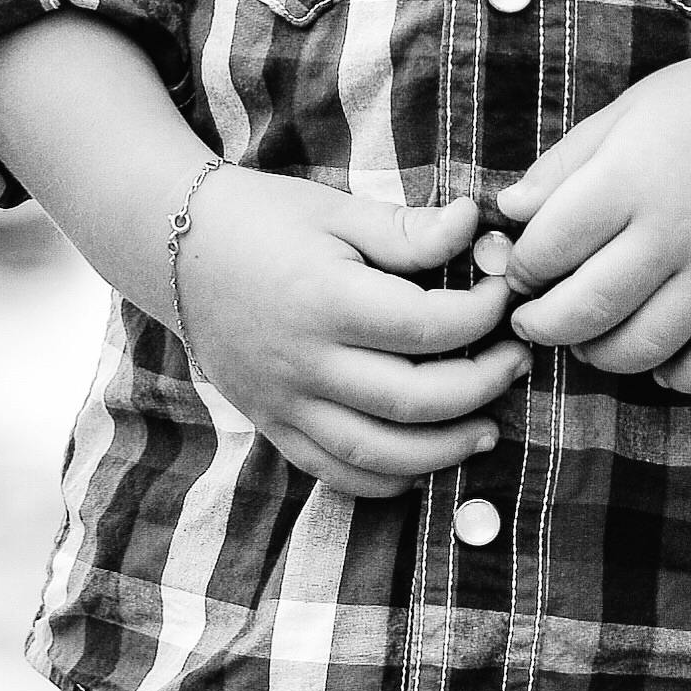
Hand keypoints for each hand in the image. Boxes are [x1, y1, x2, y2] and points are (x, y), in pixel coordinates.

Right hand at [176, 170, 527, 497]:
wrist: (175, 247)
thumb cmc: (264, 219)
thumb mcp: (336, 210)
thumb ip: (407, 230)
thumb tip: (476, 226)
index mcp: (326, 300)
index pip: (429, 327)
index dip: (482, 315)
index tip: (502, 295)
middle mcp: (306, 362)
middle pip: (415, 400)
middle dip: (482, 385)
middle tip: (514, 361)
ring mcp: (286, 403)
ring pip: (382, 454)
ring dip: (447, 449)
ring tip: (487, 426)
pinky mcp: (273, 425)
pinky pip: (336, 474)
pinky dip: (388, 480)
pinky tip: (423, 462)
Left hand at [489, 45, 690, 394]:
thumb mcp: (622, 114)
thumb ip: (563, 164)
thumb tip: (509, 210)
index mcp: (629, 177)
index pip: (552, 244)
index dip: (521, 267)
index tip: (515, 272)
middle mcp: (672, 230)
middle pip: (590, 307)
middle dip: (545, 326)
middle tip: (529, 323)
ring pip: (645, 345)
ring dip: (600, 356)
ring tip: (583, 342)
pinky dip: (677, 377)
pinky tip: (655, 361)